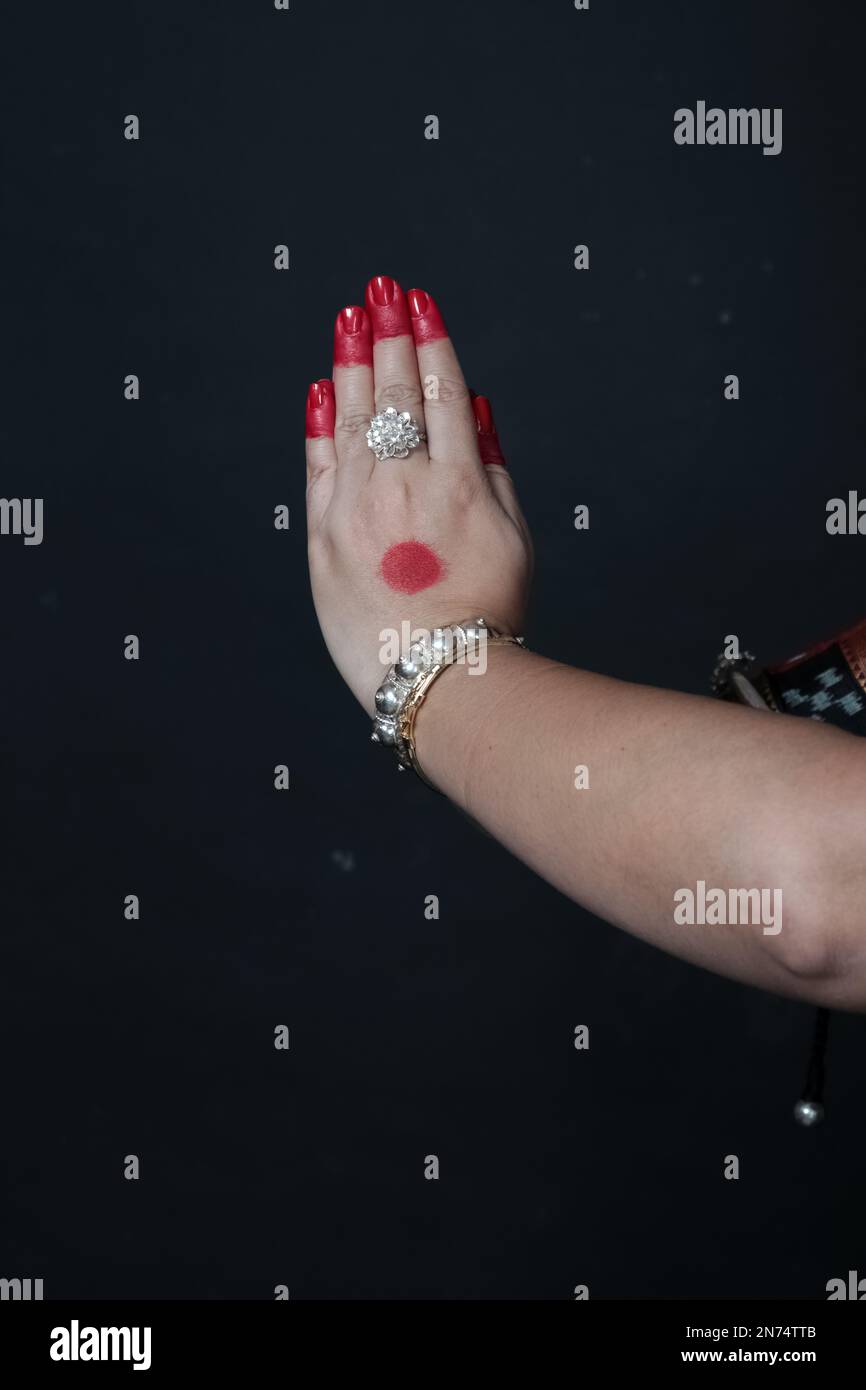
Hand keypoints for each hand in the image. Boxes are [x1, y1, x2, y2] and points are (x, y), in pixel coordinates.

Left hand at [305, 276, 533, 714]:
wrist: (439, 677)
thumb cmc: (487, 614)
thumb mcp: (516, 538)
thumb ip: (495, 468)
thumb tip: (473, 407)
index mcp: (460, 483)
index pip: (440, 392)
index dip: (429, 341)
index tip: (420, 304)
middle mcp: (405, 484)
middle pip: (394, 393)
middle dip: (388, 334)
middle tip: (381, 289)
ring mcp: (358, 508)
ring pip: (352, 418)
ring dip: (352, 361)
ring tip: (351, 317)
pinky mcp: (324, 536)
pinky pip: (318, 465)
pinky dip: (320, 422)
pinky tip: (323, 387)